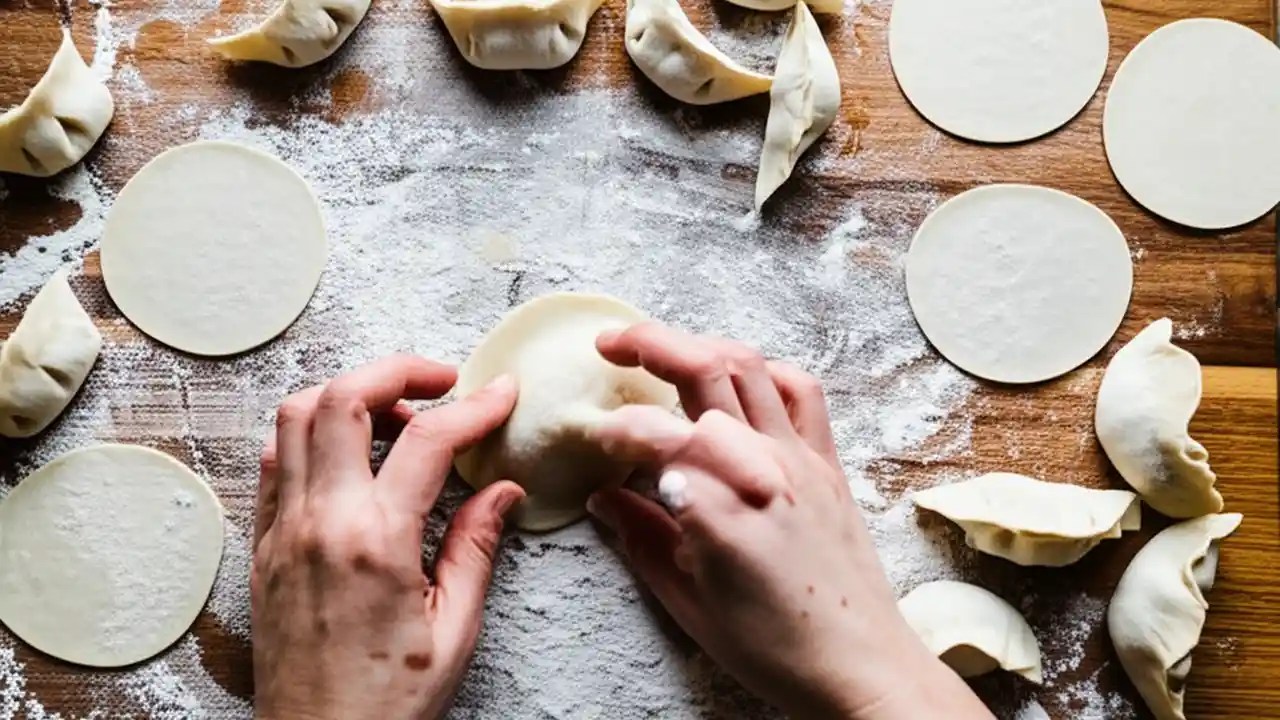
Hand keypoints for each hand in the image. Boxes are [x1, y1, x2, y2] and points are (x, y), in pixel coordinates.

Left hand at [252, 355, 523, 719]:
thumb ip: (476, 547)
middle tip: (443, 380)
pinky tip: (350, 456)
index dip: (474, 405)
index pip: (428, 439)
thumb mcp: (454, 631)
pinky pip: (273, 461)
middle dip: (399, 370)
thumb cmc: (387, 705)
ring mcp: (281, 531)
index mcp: (375, 543)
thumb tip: (502, 490)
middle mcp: (319, 523)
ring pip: (295, 416)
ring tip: (397, 415)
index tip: (503, 395)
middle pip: (344, 397)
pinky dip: (310, 434)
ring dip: (349, 395)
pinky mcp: (261, 547)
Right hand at [586, 324, 993, 719]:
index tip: (592, 436)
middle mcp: (765, 468)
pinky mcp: (827, 461)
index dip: (613, 428)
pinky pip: (800, 390)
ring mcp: (801, 458)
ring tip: (663, 348)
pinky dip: (764, 371)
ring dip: (699, 344)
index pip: (654, 436)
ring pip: (749, 366)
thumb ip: (640, 539)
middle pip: (704, 370)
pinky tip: (736, 383)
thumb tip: (603, 498)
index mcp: (722, 508)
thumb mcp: (687, 602)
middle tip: (608, 344)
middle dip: (648, 344)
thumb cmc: (774, 647)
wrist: (858, 663)